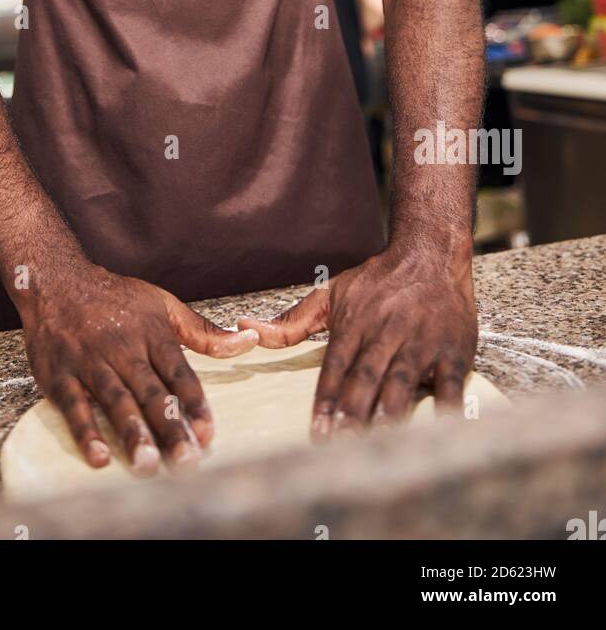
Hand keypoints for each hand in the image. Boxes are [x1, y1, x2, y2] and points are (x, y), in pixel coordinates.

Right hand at [19, 262, 259, 474]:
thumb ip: (203, 331)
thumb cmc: (115, 297)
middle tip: (186, 463)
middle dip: (169, 428)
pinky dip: (85, 431)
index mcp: (151, 333)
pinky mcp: (59, 374)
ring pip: (114, 400)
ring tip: (147, 465)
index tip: (207, 435)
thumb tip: (248, 341)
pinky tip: (99, 458)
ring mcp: (89, 361)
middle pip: (149, 392)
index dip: (193, 405)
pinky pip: (74, 405)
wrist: (56, 280)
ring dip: (132, 433)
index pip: (178, 373)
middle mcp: (122, 348)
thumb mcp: (163, 305)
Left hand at [236, 245, 476, 434]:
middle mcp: (386, 334)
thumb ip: (291, 322)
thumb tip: (245, 328)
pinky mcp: (454, 351)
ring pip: (403, 382)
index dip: (326, 400)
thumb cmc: (377, 281)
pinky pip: (451, 383)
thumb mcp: (331, 294)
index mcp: (355, 324)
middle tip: (343, 447)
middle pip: (367, 378)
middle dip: (354, 413)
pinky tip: (440, 429)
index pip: (336, 367)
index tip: (318, 431)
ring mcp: (422, 343)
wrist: (430, 253)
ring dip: (391, 412)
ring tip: (381, 442)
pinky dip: (446, 406)